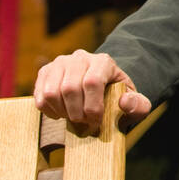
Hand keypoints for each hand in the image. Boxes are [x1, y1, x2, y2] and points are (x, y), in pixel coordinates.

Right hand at [34, 49, 151, 132]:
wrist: (102, 87)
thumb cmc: (118, 97)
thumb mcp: (136, 103)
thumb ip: (138, 105)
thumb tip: (125, 102)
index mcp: (104, 62)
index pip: (92, 82)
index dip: (92, 107)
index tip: (96, 121)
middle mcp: (80, 57)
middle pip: (70, 88)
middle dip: (76, 113)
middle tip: (83, 122)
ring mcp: (61, 63)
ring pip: (52, 92)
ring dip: (61, 111)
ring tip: (73, 116)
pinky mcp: (46, 72)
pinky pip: (40, 95)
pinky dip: (49, 110)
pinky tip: (61, 112)